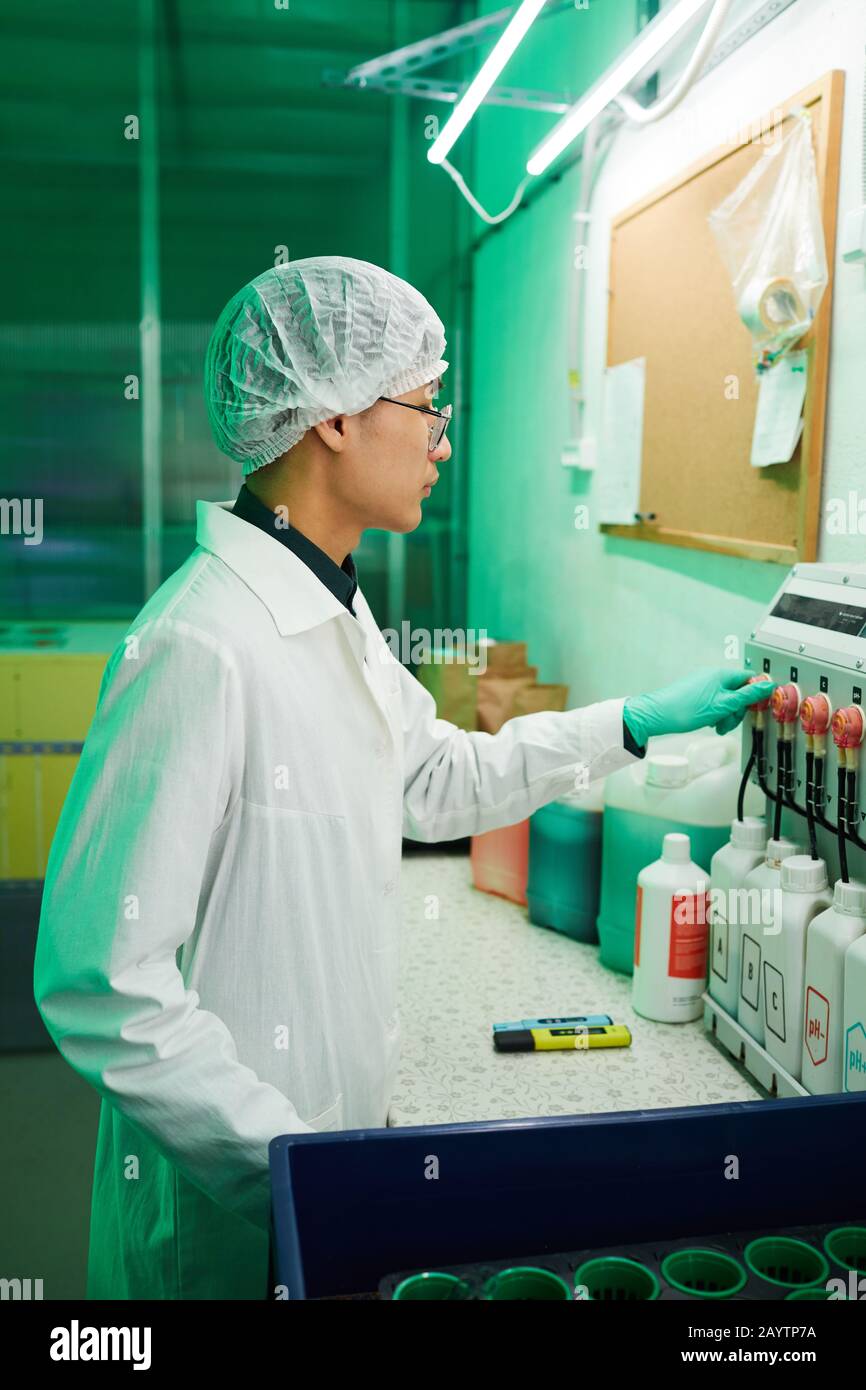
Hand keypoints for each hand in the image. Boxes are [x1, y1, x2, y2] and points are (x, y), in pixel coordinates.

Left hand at [623, 668, 776, 746]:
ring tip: (717, 725)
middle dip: (737, 710)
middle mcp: (713, 677)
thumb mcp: (723, 705)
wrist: (658, 716)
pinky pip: (715, 704)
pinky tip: (710, 723)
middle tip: (729, 721)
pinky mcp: (697, 696)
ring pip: (727, 701)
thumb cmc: (685, 709)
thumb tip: (767, 686)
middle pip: (739, 692)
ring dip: (726, 715)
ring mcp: (704, 686)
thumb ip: (747, 696)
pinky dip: (716, 715)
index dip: (756, 694)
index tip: (757, 706)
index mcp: (721, 675)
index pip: (749, 679)